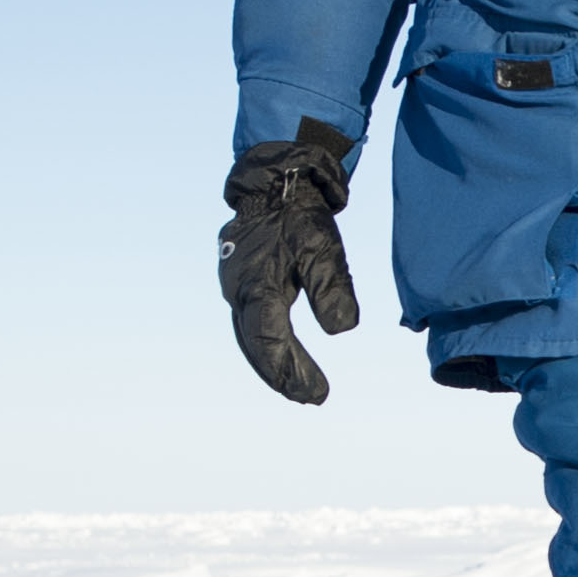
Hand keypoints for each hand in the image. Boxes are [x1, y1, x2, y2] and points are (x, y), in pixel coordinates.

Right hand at [219, 119, 360, 404]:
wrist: (273, 178)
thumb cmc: (299, 212)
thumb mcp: (323, 245)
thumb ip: (331, 285)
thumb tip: (341, 330)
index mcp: (256, 283)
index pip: (271, 340)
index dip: (293, 371)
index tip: (318, 395)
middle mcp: (239, 289)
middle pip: (256, 346)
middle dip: (282, 374)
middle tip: (310, 398)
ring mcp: (235, 285)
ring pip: (249, 336)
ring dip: (271, 363)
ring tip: (297, 387)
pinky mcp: (241, 280)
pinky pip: (249, 322)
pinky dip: (264, 344)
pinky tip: (281, 354)